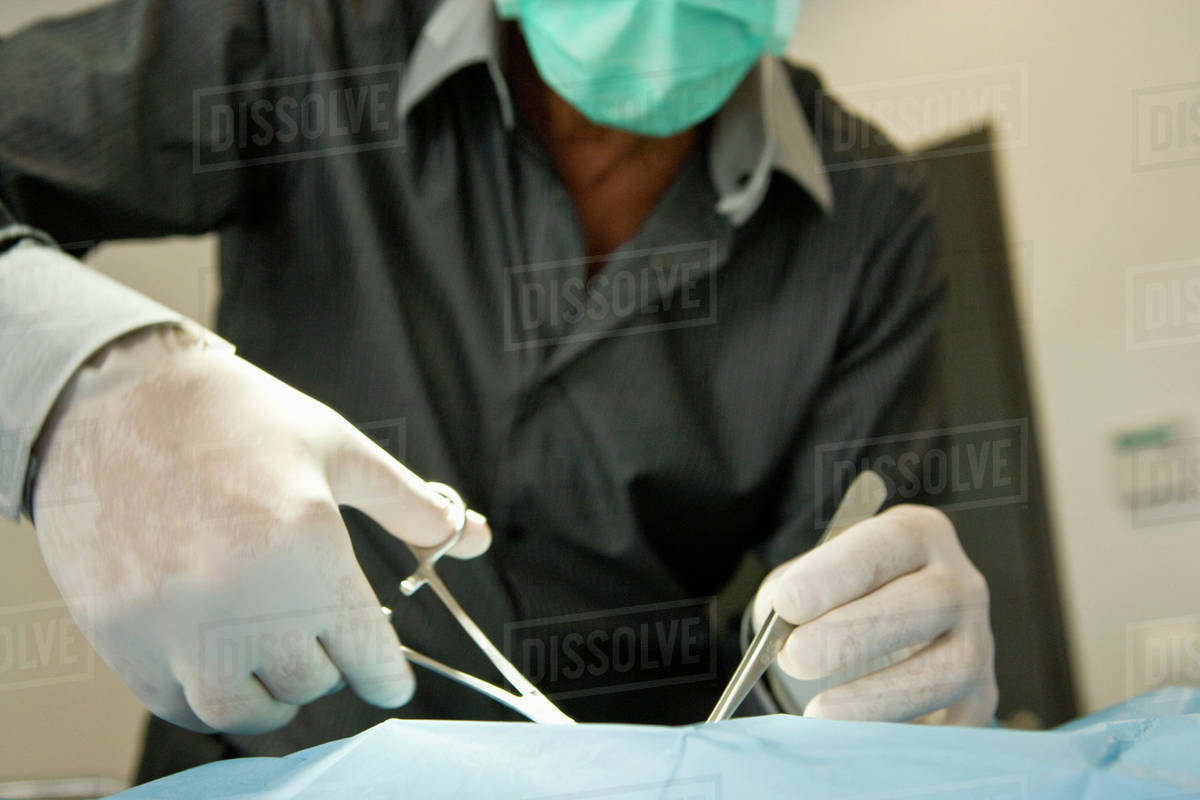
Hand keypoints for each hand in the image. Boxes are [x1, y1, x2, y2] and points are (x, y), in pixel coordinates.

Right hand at [31, 325, 490, 734]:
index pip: (365, 655)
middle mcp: (240, 600)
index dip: (389, 674)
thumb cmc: (239, 420)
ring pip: (246, 708)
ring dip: (274, 692)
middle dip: (331, 665)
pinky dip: (210, 694)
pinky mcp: (122, 638)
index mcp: (304, 549)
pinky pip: (179, 705)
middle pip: (312, 682)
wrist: (114, 401)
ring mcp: (173, 625)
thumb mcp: (339, 451)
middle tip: (324, 634)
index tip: (392, 679)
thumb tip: (476, 537)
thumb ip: (411, 506)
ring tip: (277, 652)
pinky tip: (221, 657)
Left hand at [753, 505, 996, 724]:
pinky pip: (948, 724)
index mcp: (920, 536)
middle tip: (793, 658)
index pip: (887, 543)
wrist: (894, 636)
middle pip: (920, 605)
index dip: (836, 574)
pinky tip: (853, 742)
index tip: (787, 604)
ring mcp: (977, 644)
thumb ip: (797, 595)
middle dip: (849, 635)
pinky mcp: (979, 699)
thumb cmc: (847, 598)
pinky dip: (897, 733)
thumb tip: (778, 630)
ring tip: (818, 712)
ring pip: (942, 671)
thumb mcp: (820, 579)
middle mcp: (960, 585)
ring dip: (874, 696)